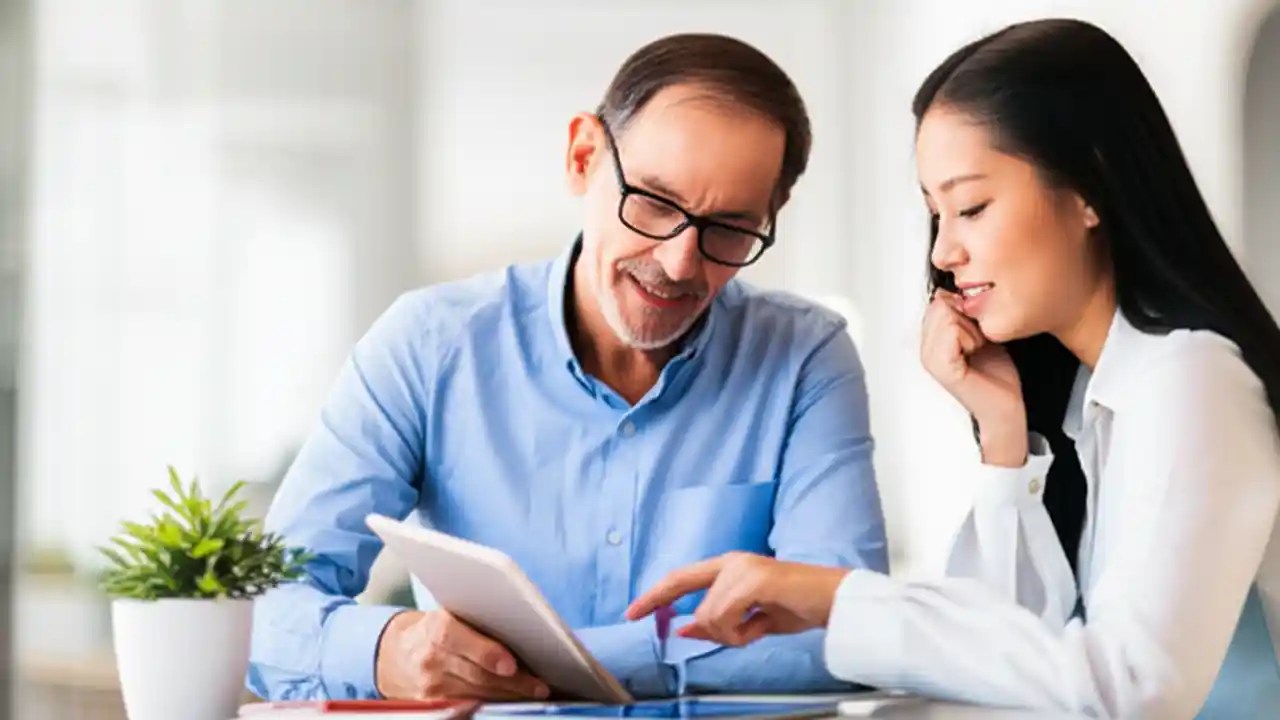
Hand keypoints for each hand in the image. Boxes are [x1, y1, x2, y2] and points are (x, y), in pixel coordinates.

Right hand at [375, 610, 549, 700]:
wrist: (395, 655)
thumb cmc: (435, 630)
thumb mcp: (450, 616)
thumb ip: (477, 621)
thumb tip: (520, 630)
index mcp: (437, 627)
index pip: (461, 640)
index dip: (488, 654)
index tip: (511, 664)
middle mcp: (431, 658)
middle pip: (477, 674)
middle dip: (513, 682)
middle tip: (539, 686)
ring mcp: (430, 685)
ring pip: (477, 694)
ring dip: (508, 695)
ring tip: (533, 693)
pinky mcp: (431, 705)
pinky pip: (467, 706)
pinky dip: (492, 703)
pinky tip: (511, 700)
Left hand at [624, 553, 849, 647]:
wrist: (831, 600)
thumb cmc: (795, 607)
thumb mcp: (749, 621)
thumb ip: (718, 623)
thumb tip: (685, 629)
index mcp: (728, 567)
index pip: (681, 578)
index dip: (655, 595)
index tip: (632, 612)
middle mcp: (730, 562)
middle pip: (688, 595)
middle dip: (683, 615)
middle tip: (687, 624)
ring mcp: (741, 569)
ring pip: (709, 616)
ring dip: (731, 634)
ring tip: (758, 629)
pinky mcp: (753, 580)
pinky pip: (725, 617)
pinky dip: (740, 632)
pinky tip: (761, 626)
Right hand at [921, 290, 1027, 465]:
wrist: (1005, 408)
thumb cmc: (996, 376)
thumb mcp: (979, 335)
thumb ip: (963, 316)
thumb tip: (952, 294)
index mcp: (931, 342)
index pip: (937, 300)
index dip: (963, 309)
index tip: (975, 332)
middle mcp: (925, 350)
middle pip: (941, 304)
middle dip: (967, 318)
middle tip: (977, 342)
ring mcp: (930, 359)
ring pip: (947, 314)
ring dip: (971, 329)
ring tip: (977, 349)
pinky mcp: (942, 366)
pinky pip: (952, 329)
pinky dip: (972, 337)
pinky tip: (976, 354)